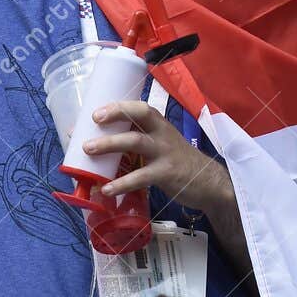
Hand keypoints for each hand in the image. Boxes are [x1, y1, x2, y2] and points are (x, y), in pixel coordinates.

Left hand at [84, 99, 231, 214]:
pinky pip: (140, 177)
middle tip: (92, 122)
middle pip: (138, 118)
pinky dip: (122, 183)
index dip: (118, 106)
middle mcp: (162, 133)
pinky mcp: (166, 173)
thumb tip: (102, 143)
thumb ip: (139, 139)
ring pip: (136, 142)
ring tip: (89, 150)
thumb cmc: (177, 159)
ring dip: (110, 144)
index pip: (140, 107)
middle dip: (113, 117)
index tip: (96, 112)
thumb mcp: (162, 142)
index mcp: (159, 124)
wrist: (208, 181)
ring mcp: (164, 152)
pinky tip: (107, 189)